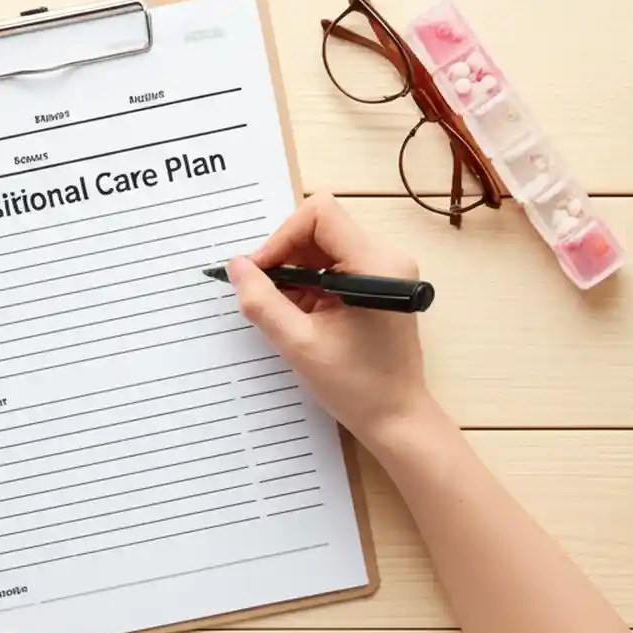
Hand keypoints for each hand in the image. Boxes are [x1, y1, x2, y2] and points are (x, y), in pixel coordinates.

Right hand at [229, 193, 432, 448]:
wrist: (396, 418)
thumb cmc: (356, 386)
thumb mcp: (299, 344)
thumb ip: (263, 301)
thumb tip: (236, 266)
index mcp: (375, 265)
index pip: (320, 214)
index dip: (282, 236)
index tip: (261, 272)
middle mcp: (385, 258)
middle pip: (321, 228)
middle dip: (285, 255)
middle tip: (262, 292)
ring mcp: (383, 272)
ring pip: (323, 247)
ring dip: (294, 272)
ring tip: (281, 309)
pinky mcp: (377, 286)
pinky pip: (333, 267)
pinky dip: (308, 284)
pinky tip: (298, 314)